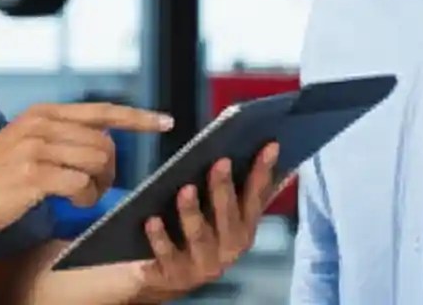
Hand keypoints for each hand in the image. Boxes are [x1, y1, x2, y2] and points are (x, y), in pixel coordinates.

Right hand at [0, 102, 172, 241]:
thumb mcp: (25, 144)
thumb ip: (60, 137)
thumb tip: (102, 143)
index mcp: (43, 113)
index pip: (102, 110)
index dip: (137, 117)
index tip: (165, 121)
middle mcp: (41, 124)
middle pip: (106, 142)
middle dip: (111, 169)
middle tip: (96, 187)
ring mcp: (36, 148)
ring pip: (98, 161)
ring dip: (99, 186)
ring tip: (82, 196)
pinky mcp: (33, 174)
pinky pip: (82, 184)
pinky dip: (86, 198)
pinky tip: (73, 203)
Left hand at [127, 142, 291, 302]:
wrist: (168, 276)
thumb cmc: (200, 233)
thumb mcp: (221, 215)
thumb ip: (239, 189)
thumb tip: (264, 149)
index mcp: (245, 229)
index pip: (257, 197)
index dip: (264, 172)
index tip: (270, 146)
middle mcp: (229, 249)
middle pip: (228, 216)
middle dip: (224, 188)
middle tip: (220, 162)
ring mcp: (203, 264)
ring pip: (199, 235)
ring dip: (192, 212)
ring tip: (185, 189)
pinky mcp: (176, 274)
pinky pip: (167, 253)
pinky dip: (160, 237)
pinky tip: (152, 219)